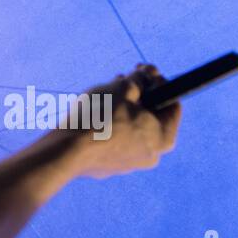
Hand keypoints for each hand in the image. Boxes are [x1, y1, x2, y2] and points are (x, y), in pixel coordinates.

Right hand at [68, 64, 180, 178]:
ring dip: (123, 109)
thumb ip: (140, 78)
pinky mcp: (109, 166)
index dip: (159, 82)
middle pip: (151, 116)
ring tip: (104, 94)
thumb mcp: (123, 87)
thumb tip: (149, 73)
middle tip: (122, 79)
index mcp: (164, 137)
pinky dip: (109, 125)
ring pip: (132, 128)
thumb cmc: (99, 117)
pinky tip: (93, 114)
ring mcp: (130, 163)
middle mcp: (152, 155)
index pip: (172, 103)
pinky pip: (115, 140)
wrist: (66, 151)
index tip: (144, 70)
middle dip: (138, 95)